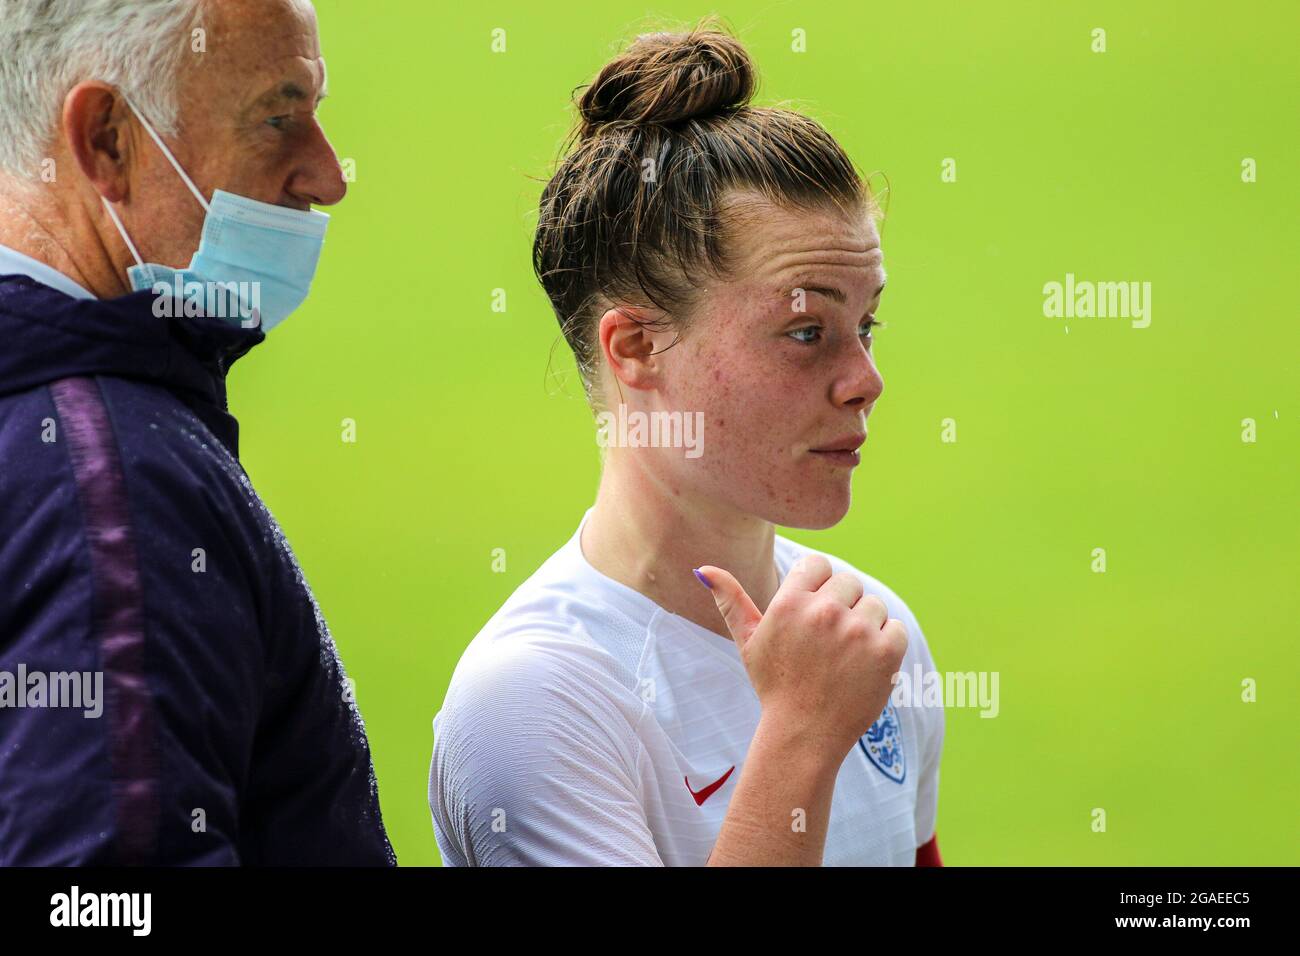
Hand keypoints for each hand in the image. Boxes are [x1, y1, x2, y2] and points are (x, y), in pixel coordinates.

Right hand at [696, 554, 907, 759]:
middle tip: (828, 642)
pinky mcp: (885, 652)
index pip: (817, 564)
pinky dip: (886, 645)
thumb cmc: (774, 685)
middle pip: (848, 582)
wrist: (804, 734)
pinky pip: (895, 628)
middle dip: (841, 606)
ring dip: (865, 625)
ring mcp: (857, 631)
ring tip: (844, 657)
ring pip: (874, 605)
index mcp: (789, 603)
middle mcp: (824, 612)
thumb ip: (730, 601)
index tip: (813, 613)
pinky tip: (864, 665)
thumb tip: (703, 569)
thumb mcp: (748, 642)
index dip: (817, 586)